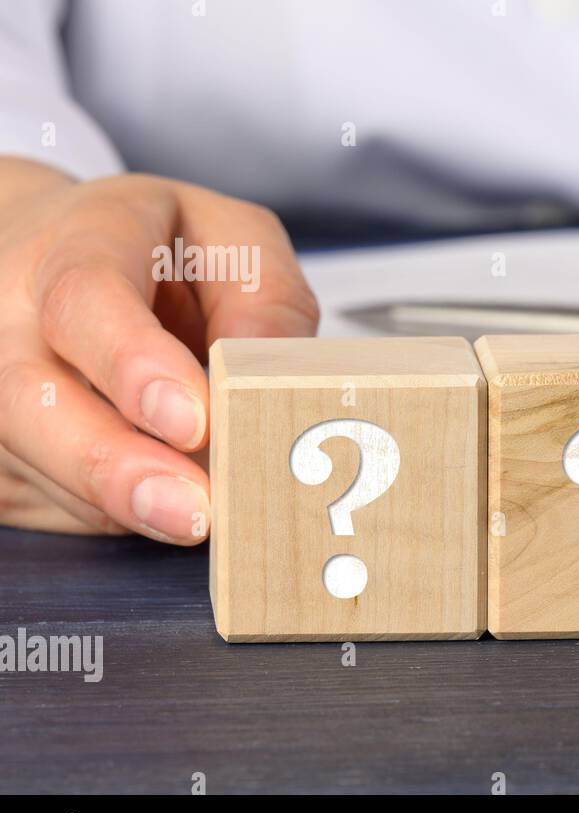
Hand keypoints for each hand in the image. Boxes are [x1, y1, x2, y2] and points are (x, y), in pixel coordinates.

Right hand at [0, 159, 317, 543]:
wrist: (57, 259)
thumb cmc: (162, 254)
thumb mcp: (235, 243)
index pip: (84, 301)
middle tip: (193, 511)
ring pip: (39, 464)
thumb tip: (264, 386)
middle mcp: (8, 313)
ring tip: (196, 517)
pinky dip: (114, 511)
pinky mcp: (0, 454)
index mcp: (74, 242)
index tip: (193, 422)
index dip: (134, 365)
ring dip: (120, 503)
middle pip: (30, 401)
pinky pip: (50, 500)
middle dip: (113, 466)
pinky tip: (160, 499)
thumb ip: (265, 301)